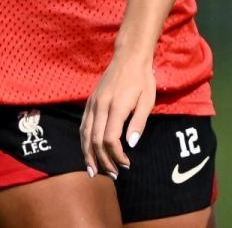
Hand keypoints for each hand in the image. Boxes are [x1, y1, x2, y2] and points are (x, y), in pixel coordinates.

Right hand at [79, 55, 156, 176]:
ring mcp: (92, 104)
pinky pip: (83, 126)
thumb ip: (139, 122)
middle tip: (112, 175)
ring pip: (85, 135)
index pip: (110, 138)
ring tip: (94, 171)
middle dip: (103, 160)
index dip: (116, 155)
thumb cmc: (142, 79)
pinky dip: (84, 142)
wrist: (128, 57)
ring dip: (89, 155)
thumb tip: (131, 144)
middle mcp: (100, 106)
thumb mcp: (148, 100)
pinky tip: (88, 152)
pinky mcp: (89, 102)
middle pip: (96, 140)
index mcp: (116, 106)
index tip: (126, 164)